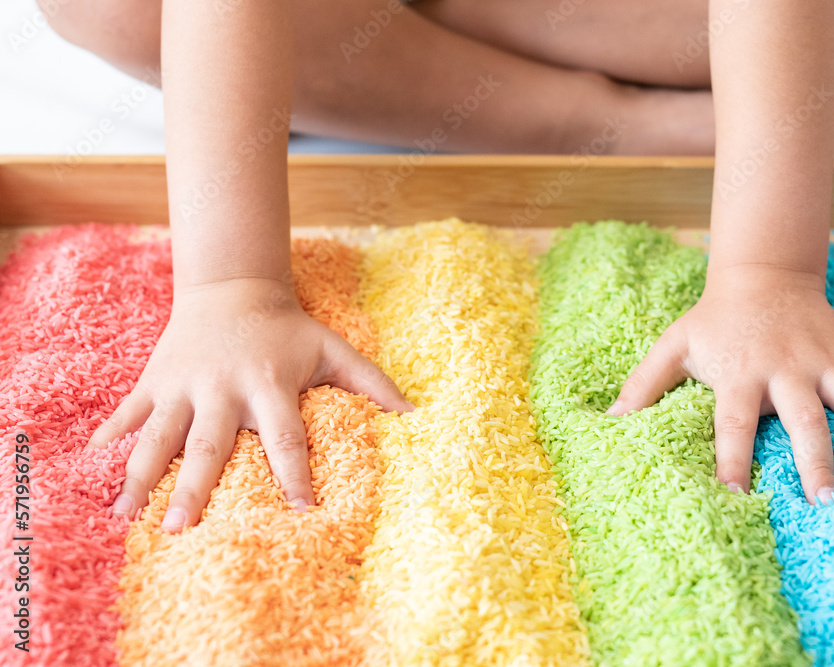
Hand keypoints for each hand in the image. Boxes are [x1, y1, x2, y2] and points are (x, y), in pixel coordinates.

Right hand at [87, 278, 411, 530]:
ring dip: (141, 474)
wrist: (233, 288)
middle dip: (195, 487)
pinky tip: (89, 468)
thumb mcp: (333, 348)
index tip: (302, 512)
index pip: (286, 438)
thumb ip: (373, 382)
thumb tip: (417, 416)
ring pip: (159, 434)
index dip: (295, 474)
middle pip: (211, 444)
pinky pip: (128, 413)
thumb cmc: (289, 329)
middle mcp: (223, 388)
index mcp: (270, 384)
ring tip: (123, 514)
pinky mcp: (154, 380)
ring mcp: (183, 385)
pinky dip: (108, 437)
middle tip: (179, 529)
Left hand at [606, 266, 833, 503]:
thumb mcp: (674, 345)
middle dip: (816, 459)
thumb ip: (644, 384)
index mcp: (740, 372)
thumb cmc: (714, 320)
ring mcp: (825, 363)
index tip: (735, 497)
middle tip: (825, 501)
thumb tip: (609, 421)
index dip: (732, 459)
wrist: (764, 273)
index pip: (733, 422)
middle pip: (804, 418)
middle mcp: (786, 370)